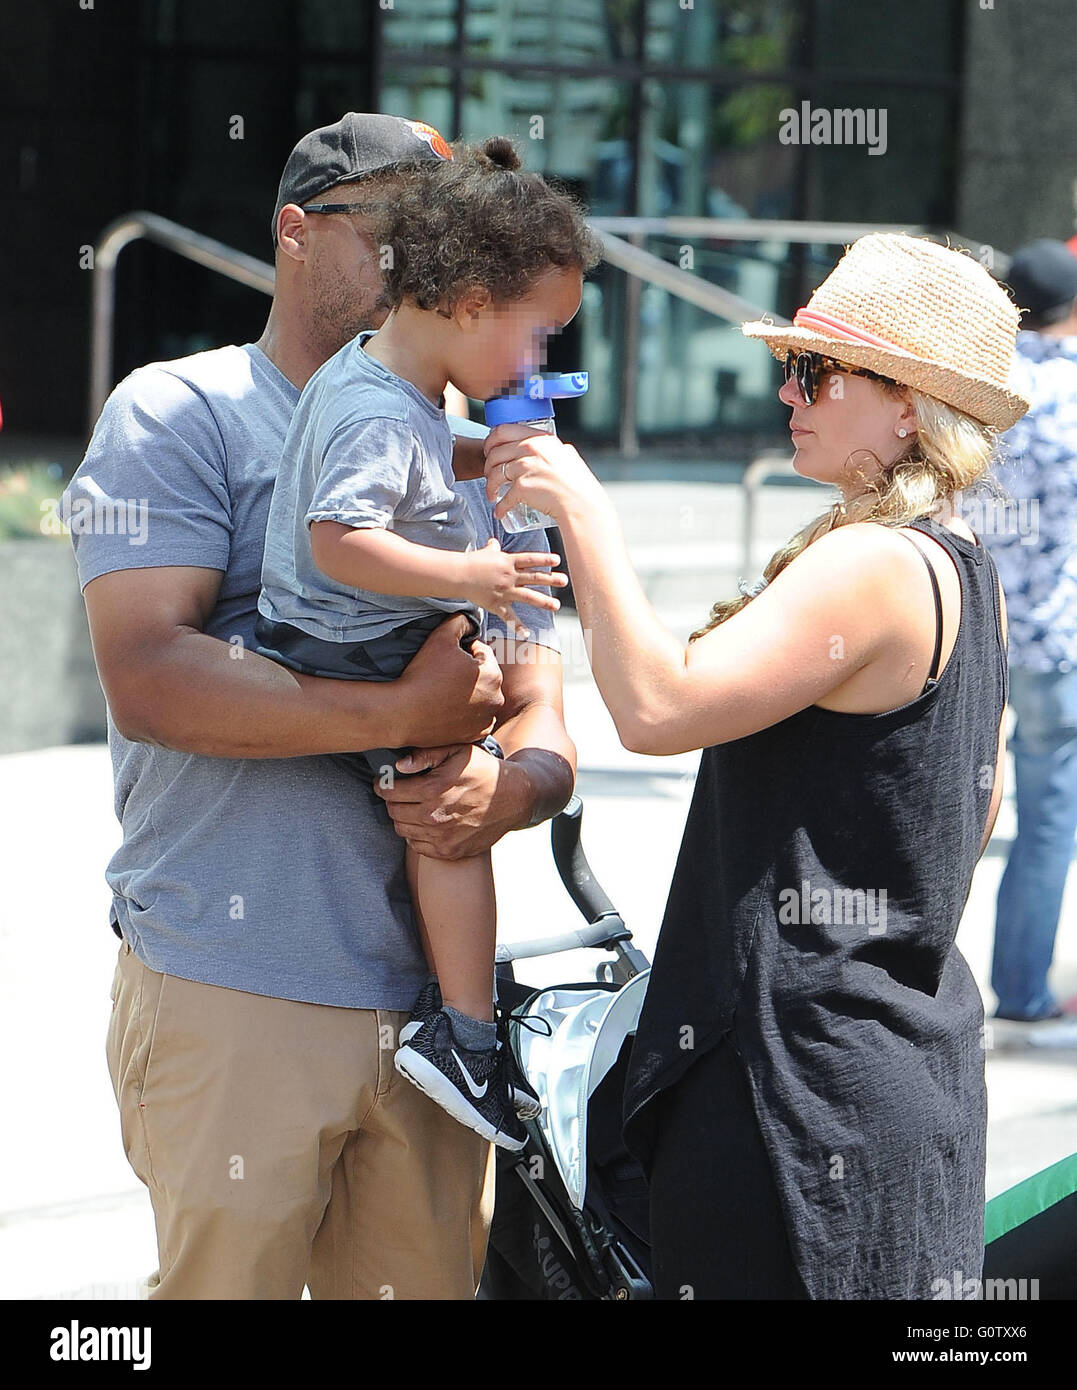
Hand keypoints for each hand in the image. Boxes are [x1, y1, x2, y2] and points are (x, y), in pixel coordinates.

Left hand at [373, 741, 529, 858]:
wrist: (514, 798)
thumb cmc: (484, 771)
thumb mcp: (458, 751)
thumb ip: (426, 755)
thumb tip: (398, 766)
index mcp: (433, 790)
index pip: (390, 792)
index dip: (382, 785)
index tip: (383, 782)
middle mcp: (434, 816)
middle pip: (393, 812)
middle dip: (392, 801)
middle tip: (399, 793)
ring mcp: (441, 837)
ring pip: (402, 830)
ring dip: (403, 818)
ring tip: (413, 806)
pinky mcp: (449, 851)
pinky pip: (417, 846)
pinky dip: (416, 834)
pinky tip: (426, 822)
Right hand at [393, 613, 504, 745]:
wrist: (404, 713)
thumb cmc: (422, 675)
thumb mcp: (440, 638)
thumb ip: (459, 622)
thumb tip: (469, 620)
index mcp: (493, 674)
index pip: (482, 653)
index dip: (463, 651)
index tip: (445, 658)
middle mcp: (496, 698)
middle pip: (483, 676)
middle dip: (467, 672)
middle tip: (443, 675)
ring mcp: (486, 719)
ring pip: (480, 697)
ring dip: (469, 693)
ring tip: (444, 692)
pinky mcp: (475, 735)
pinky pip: (475, 718)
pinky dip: (466, 713)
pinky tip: (448, 708)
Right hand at [461, 537, 567, 638]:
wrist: (458, 575)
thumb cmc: (472, 562)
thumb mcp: (486, 552)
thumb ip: (493, 548)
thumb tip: (493, 542)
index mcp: (508, 562)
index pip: (530, 559)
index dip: (544, 560)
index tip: (557, 560)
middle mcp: (510, 576)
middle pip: (534, 578)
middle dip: (551, 579)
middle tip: (565, 581)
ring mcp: (505, 591)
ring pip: (528, 597)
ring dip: (543, 601)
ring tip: (557, 605)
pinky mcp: (497, 604)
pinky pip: (509, 617)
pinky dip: (517, 626)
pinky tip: (527, 633)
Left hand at [483, 423, 605, 525]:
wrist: (580, 502)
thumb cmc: (577, 482)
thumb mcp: (567, 455)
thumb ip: (557, 449)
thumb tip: (558, 448)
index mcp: (538, 438)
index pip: (502, 430)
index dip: (491, 441)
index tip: (489, 451)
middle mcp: (529, 449)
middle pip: (495, 453)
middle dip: (487, 466)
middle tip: (489, 475)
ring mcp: (525, 467)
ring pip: (495, 474)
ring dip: (489, 486)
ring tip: (492, 494)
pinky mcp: (522, 487)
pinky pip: (503, 496)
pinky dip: (499, 506)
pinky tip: (499, 511)